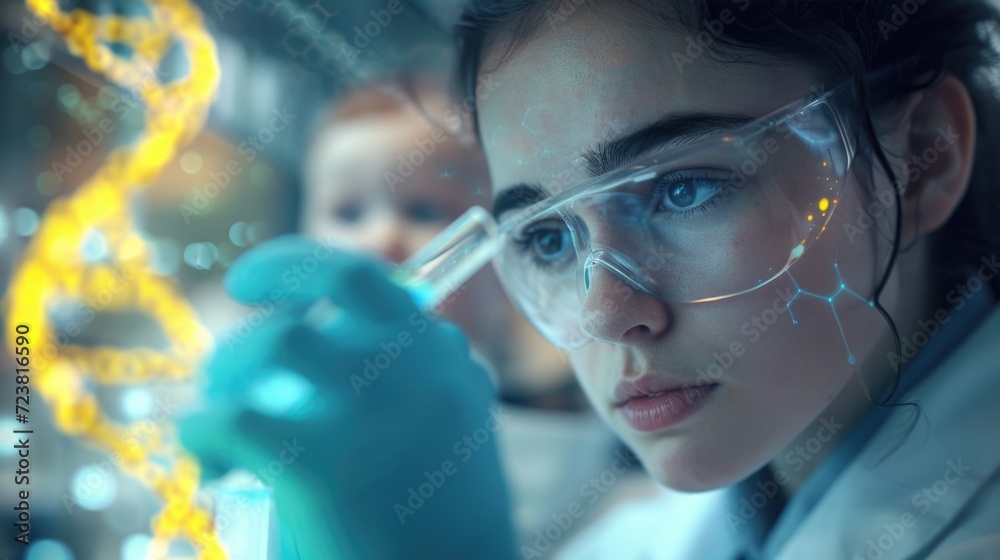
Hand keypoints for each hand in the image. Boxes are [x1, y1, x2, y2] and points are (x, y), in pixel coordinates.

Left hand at [179, 235, 514, 558]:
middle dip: (273, 268)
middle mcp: (416, 369)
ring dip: (229, 364)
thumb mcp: (452, 429)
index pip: (372, 280)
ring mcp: (369, 414)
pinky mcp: (319, 468)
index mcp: (444, 361)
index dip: (304, 266)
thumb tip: (340, 335)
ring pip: (274, 341)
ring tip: (220, 404)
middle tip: (240, 292)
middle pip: (332, 277)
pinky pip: (225, 420)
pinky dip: (200, 435)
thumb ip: (417, 376)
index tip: (264, 281)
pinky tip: (214, 467)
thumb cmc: (443, 524)